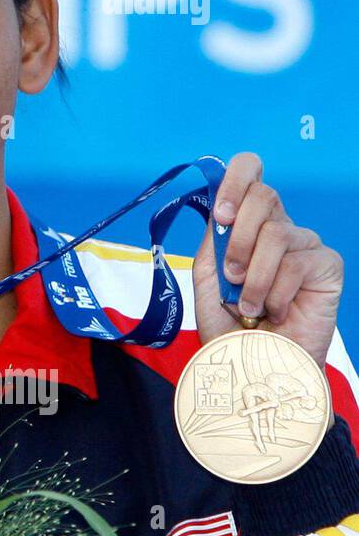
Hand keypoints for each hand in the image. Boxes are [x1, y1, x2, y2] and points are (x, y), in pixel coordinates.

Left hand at [192, 152, 343, 392]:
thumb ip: (214, 239)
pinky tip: (274, 311)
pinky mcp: (328, 266)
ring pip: (278, 234)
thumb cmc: (227, 324)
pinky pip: (297, 263)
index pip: (250, 171)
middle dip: (238, 238)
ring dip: (253, 276)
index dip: (234, 181)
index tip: (219, 215)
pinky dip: (275, 293)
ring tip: (248, 306)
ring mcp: (305, 245)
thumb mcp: (207, 276)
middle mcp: (278, 227)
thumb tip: (221, 207)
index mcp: (246, 222)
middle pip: (264, 195)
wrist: (252, 364)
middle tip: (230, 275)